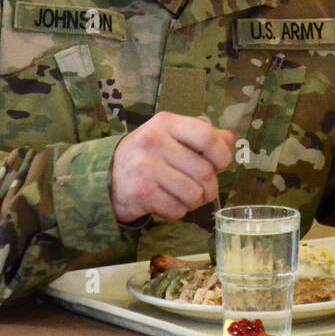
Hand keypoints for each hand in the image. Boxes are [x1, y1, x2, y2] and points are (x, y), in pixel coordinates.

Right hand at [109, 113, 234, 222]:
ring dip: (194, 202)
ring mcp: (145, 167)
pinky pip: (176, 209)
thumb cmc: (148, 155)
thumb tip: (229, 140)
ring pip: (193, 194)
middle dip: (210, 188)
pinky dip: (177, 212)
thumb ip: (201, 136)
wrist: (105, 175)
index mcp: (166, 123)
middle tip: (202, 190)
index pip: (208, 137)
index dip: (222, 156)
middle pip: (205, 171)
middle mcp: (154, 141)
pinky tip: (166, 204)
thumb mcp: (171, 136)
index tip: (220, 165)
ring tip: (183, 197)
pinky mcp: (140, 192)